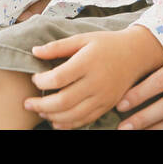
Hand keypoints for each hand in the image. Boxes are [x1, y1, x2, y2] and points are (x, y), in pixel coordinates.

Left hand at [26, 25, 162, 128]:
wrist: (136, 54)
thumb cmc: (106, 44)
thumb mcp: (83, 39)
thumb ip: (58, 46)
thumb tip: (34, 52)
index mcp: (88, 62)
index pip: (58, 78)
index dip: (41, 81)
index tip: (35, 78)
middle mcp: (96, 82)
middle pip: (63, 101)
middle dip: (41, 105)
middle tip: (27, 103)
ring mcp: (103, 97)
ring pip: (73, 115)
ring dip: (52, 116)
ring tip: (39, 111)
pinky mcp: (107, 106)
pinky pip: (85, 120)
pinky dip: (68, 125)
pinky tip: (55, 121)